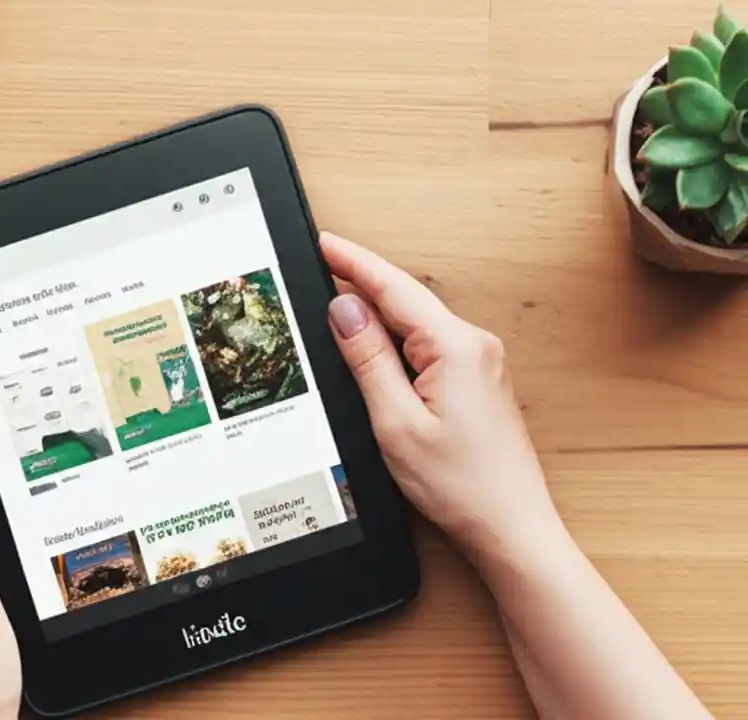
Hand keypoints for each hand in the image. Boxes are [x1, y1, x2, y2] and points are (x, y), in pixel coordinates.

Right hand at [320, 232, 560, 558]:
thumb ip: (368, 359)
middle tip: (317, 268)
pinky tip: (372, 350)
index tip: (322, 242)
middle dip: (361, 282)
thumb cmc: (461, 485)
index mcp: (455, 347)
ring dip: (376, 316)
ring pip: (416, 325)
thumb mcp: (396, 421)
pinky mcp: (476, 383)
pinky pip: (428, 347)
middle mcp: (473, 346)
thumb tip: (344, 309)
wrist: (510, 527)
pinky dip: (395, 342)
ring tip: (334, 310)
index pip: (393, 288)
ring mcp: (479, 363)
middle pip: (405, 301)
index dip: (353, 262)